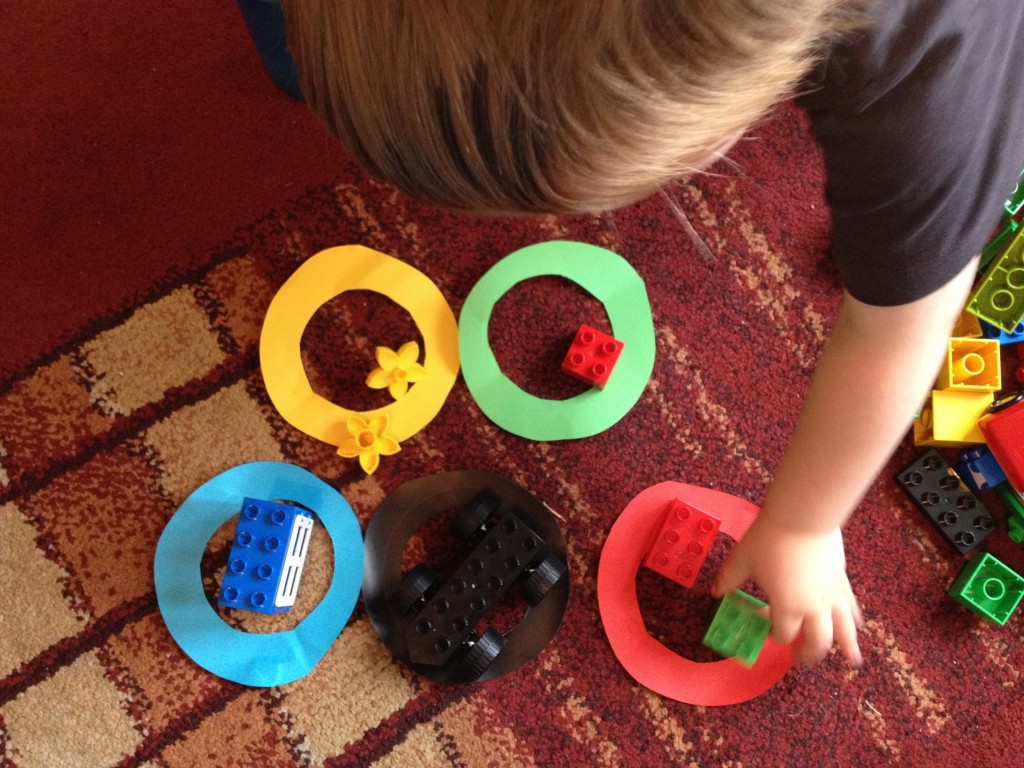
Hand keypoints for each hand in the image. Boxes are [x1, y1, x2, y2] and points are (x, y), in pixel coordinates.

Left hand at [711, 516, 862, 666]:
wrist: (803, 517)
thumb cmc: (769, 540)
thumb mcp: (742, 560)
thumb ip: (728, 580)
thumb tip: (715, 593)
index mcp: (788, 608)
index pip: (782, 634)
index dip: (771, 633)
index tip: (762, 622)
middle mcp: (814, 608)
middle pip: (817, 642)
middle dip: (808, 653)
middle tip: (800, 657)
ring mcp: (832, 595)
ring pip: (844, 629)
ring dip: (847, 647)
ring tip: (852, 661)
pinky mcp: (843, 580)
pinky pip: (852, 606)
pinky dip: (855, 618)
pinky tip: (859, 623)